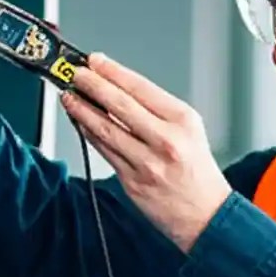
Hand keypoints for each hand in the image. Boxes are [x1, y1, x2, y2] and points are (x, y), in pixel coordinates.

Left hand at [62, 54, 231, 251]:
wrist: (206, 215)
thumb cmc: (197, 171)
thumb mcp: (189, 130)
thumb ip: (156, 110)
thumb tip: (117, 88)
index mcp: (182, 120)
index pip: (140, 87)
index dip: (113, 71)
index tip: (96, 61)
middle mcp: (166, 140)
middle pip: (119, 105)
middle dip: (92, 84)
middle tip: (76, 72)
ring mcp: (147, 163)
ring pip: (105, 129)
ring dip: (82, 109)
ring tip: (69, 95)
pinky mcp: (132, 182)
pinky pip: (104, 151)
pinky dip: (88, 133)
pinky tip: (80, 122)